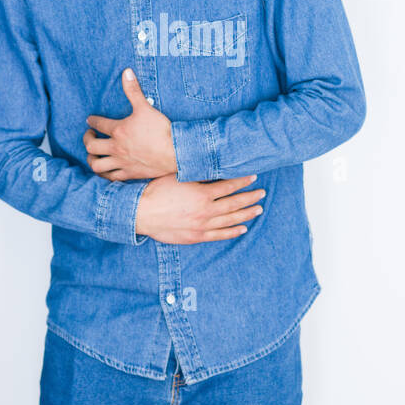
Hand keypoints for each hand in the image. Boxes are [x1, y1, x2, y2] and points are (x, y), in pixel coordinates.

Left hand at [84, 69, 176, 179]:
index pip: (98, 123)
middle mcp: (116, 147)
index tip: (90, 120)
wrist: (175, 152)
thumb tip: (126, 72)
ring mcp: (122, 162)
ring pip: (97, 165)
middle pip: (91, 146)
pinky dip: (105, 175)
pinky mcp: (129, 173)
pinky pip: (111, 178)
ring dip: (92, 160)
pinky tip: (105, 171)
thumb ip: (133, 90)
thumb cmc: (161, 130)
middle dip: (86, 140)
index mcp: (119, 130)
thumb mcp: (145, 107)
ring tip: (93, 155)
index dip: (92, 120)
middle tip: (89, 136)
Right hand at [134, 173, 264, 244]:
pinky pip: (219, 235)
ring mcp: (202, 225)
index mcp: (202, 193)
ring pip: (230, 220)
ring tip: (258, 209)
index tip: (253, 176)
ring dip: (246, 214)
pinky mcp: (196, 236)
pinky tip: (242, 228)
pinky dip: (232, 232)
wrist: (141, 213)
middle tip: (262, 193)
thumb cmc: (157, 191)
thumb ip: (196, 174)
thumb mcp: (178, 177)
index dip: (243, 181)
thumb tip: (211, 168)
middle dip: (250, 197)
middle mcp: (206, 210)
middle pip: (234, 203)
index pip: (229, 186)